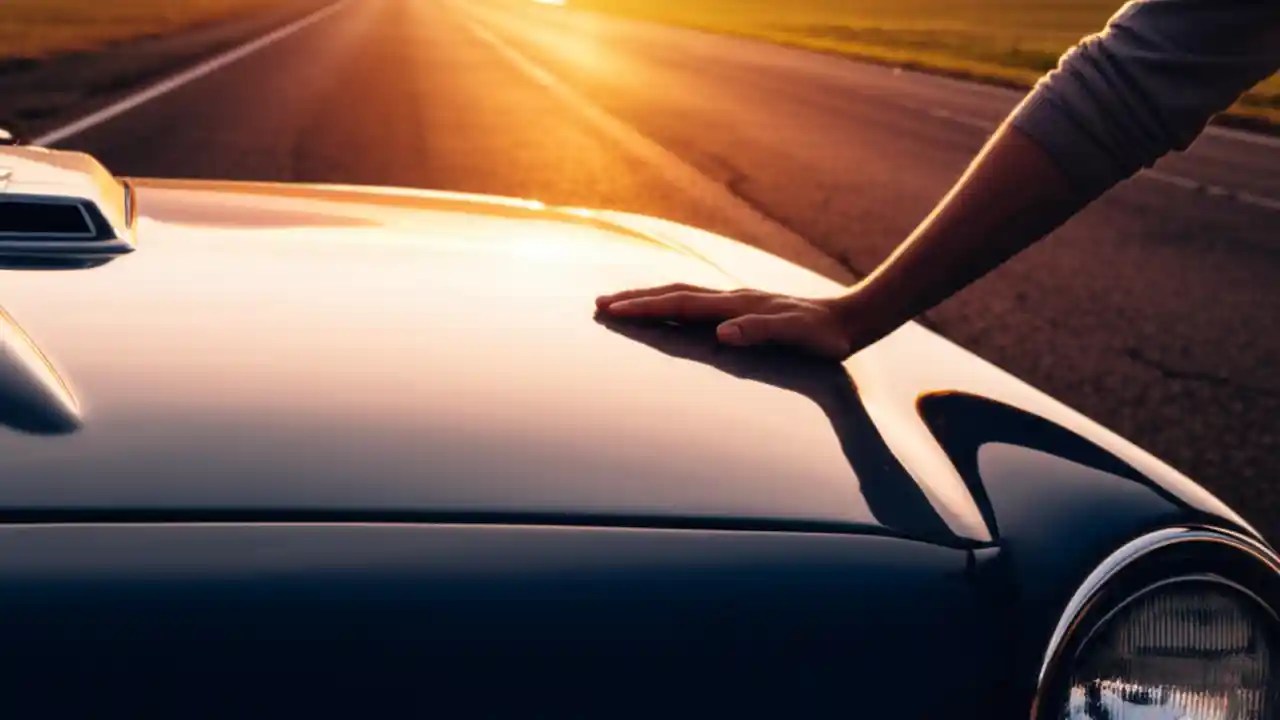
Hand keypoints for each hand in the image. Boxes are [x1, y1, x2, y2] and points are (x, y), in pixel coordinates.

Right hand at [595, 284, 859, 358]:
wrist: (850, 320)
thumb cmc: (824, 335)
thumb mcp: (798, 336)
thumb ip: (761, 331)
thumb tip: (722, 332)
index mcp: (736, 305)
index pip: (680, 304)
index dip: (645, 307)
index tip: (612, 310)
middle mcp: (731, 298)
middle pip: (673, 293)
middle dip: (635, 298)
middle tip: (599, 305)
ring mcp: (735, 301)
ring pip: (682, 294)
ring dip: (650, 297)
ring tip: (621, 302)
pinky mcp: (742, 308)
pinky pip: (696, 303)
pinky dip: (671, 303)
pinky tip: (667, 309)